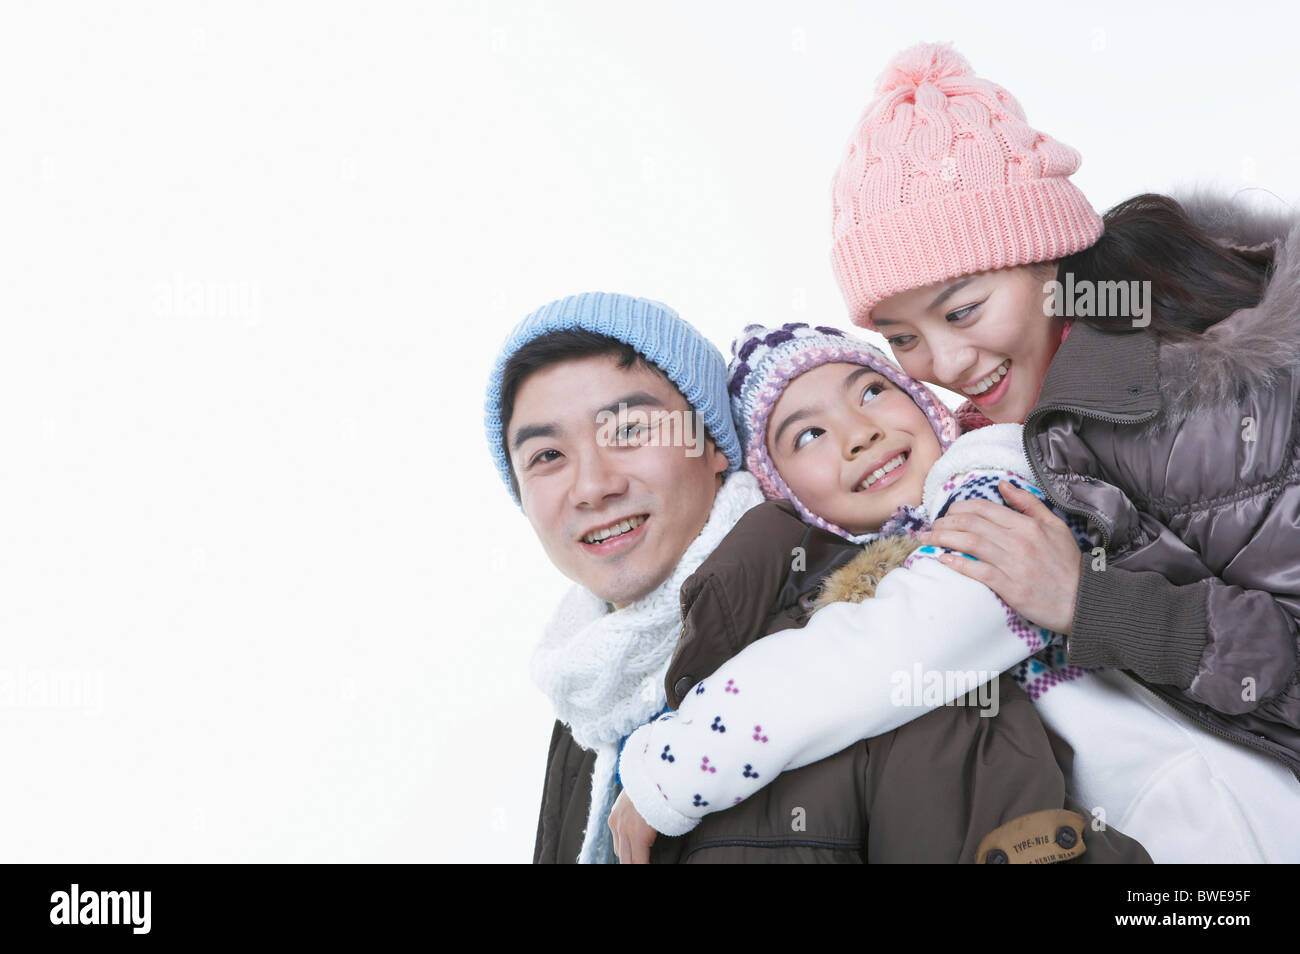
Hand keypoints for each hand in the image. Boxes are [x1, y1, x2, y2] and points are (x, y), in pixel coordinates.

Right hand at [608, 791, 657, 863]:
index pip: (638, 863)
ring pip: (619, 851)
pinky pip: (615, 837)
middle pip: (625, 861)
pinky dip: (623, 842)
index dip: (643, 865)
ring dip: (627, 855)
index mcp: (637, 834)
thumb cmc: (661, 798)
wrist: (649, 775)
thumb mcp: (664, 823)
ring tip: (637, 856)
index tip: (648, 864)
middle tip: (642, 862)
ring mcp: (616, 823)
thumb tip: (650, 849)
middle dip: (633, 863)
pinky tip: (630, 842)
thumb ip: (653, 841)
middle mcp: (624, 830)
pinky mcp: (613, 816)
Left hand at [917, 481, 1081, 634]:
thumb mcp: (1055, 526)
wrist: (1083, 600)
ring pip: (970, 543)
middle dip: (944, 522)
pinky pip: (978, 571)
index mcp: (1027, 525)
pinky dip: (957, 563)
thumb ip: (1028, 503)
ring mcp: (1013, 564)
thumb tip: (1003, 484)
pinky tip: (942, 559)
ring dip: (943, 538)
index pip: (983, 508)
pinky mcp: (1010, 587)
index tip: (947, 513)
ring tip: (927, 539)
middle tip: (931, 526)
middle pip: (971, 523)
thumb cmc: (1067, 564)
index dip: (959, 508)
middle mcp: (1018, 541)